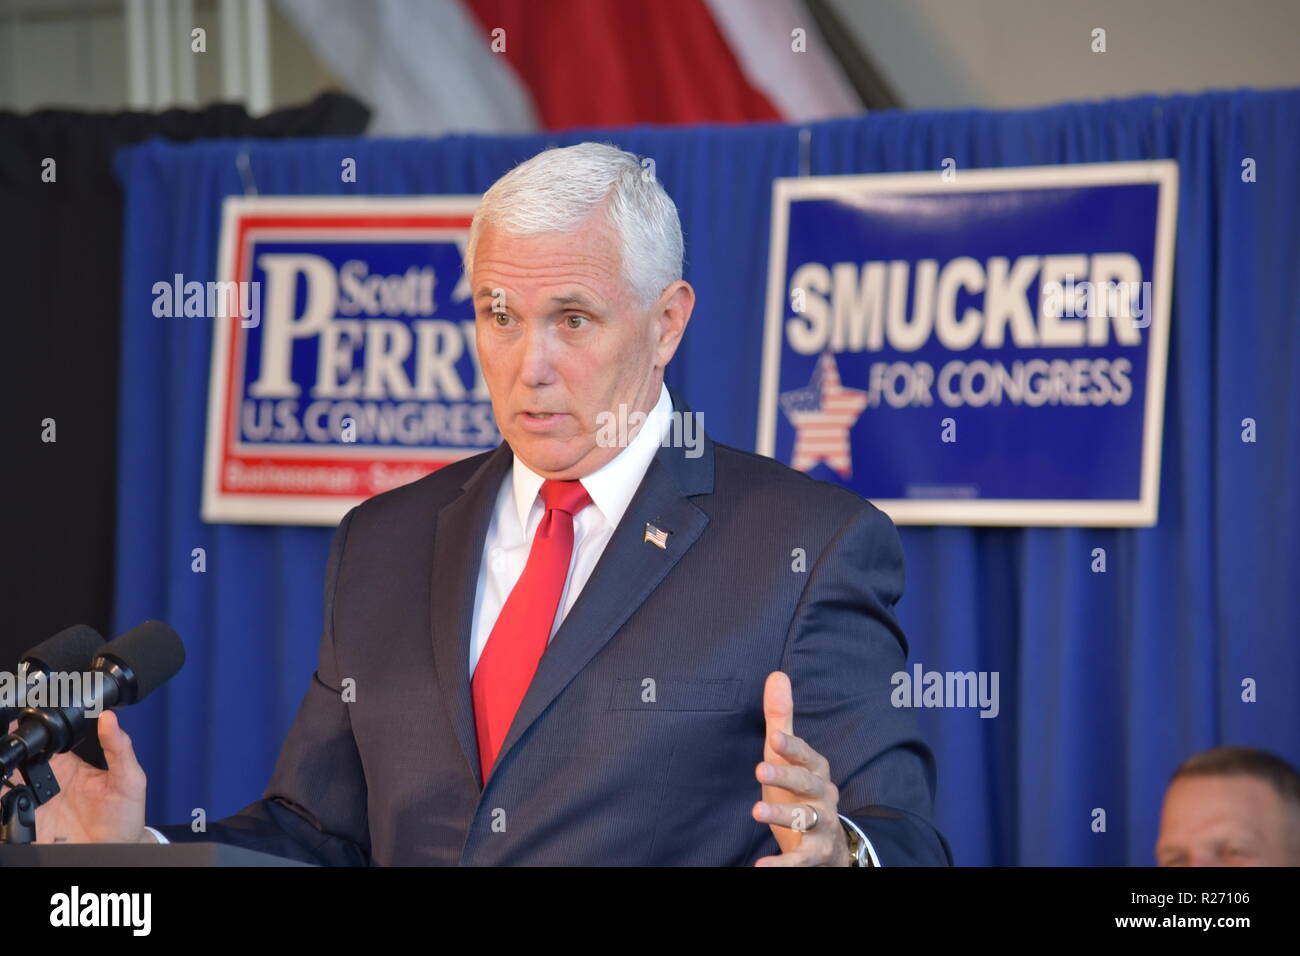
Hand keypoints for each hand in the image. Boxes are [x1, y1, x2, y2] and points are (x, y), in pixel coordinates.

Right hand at [2, 710, 149, 843]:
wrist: (118, 849)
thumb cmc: (126, 814)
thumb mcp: (129, 778)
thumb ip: (120, 747)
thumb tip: (110, 718)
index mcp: (73, 766)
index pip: (48, 743)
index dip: (37, 734)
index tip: (29, 726)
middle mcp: (52, 782)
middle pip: (23, 762)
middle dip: (16, 755)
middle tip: (16, 752)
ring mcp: (39, 803)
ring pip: (11, 785)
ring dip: (8, 778)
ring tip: (14, 776)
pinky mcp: (31, 824)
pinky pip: (10, 812)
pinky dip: (8, 805)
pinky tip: (13, 799)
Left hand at [752, 671, 851, 865]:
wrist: (831, 845)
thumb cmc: (800, 792)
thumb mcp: (788, 758)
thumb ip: (781, 720)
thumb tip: (777, 674)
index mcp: (817, 770)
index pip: (806, 755)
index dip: (792, 747)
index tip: (774, 738)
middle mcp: (824, 796)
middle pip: (807, 784)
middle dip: (786, 776)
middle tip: (759, 769)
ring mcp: (823, 826)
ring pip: (806, 819)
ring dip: (782, 815)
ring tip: (755, 812)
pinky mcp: (815, 854)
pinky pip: (799, 860)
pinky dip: (781, 865)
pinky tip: (760, 867)